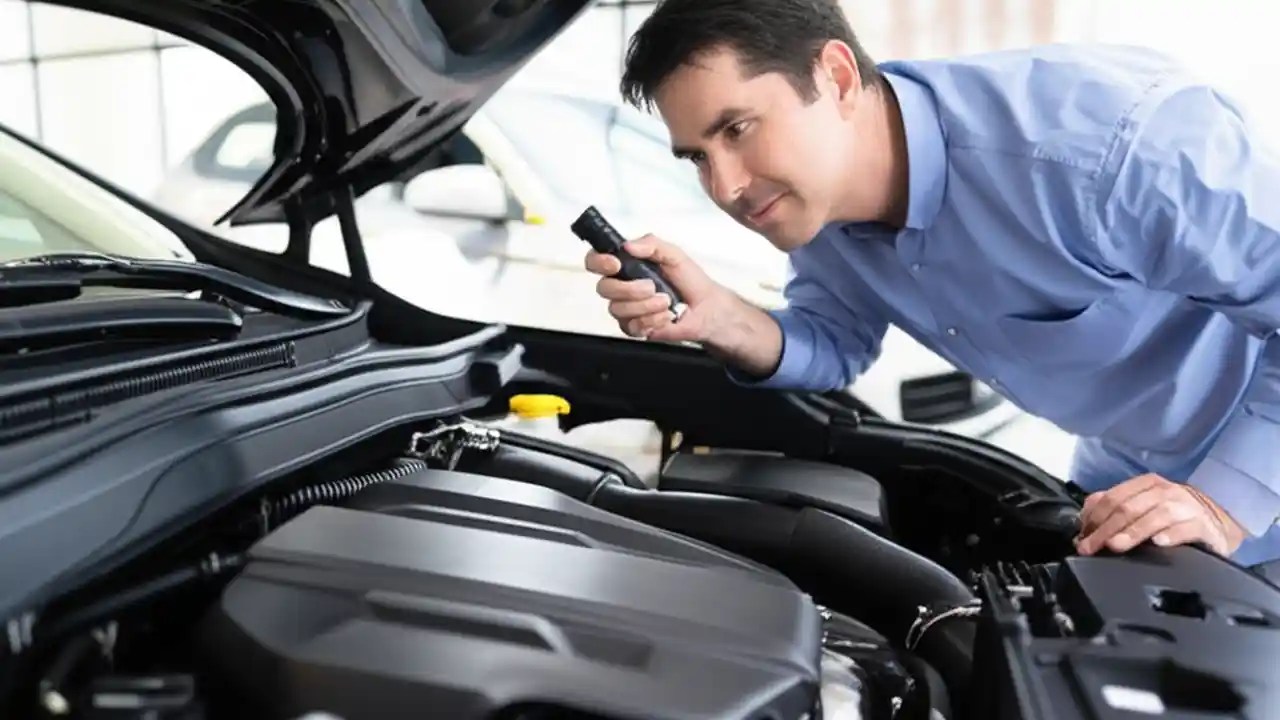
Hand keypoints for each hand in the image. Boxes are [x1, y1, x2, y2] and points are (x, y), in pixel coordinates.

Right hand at [583, 234, 739, 345]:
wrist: (706, 307)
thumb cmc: (689, 280)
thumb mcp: (673, 254)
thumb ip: (651, 244)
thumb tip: (628, 245)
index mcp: (626, 266)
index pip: (595, 261)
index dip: (599, 262)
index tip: (615, 263)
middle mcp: (621, 287)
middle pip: (603, 289)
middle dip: (630, 289)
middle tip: (652, 287)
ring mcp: (626, 309)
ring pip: (618, 309)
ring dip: (647, 306)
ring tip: (666, 301)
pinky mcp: (634, 328)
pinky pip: (632, 326)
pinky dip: (653, 320)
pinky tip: (666, 315)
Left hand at [1075, 473, 1245, 556]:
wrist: (1218, 524)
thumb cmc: (1173, 518)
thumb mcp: (1143, 508)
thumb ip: (1114, 510)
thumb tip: (1084, 524)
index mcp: (1146, 484)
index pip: (1113, 498)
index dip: (1094, 518)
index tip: (1082, 538)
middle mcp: (1165, 492)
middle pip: (1129, 508)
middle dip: (1106, 529)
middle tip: (1091, 548)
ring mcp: (1186, 507)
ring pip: (1155, 516)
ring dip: (1133, 532)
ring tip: (1117, 545)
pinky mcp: (1205, 526)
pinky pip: (1187, 529)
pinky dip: (1172, 535)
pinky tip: (1159, 543)